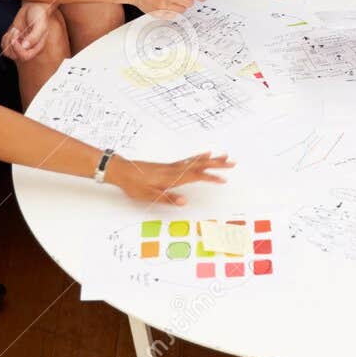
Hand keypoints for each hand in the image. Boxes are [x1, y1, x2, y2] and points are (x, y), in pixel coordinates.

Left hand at [1, 1, 54, 62]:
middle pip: (15, 56)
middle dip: (11, 44)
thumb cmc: (39, 15)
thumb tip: (25, 46)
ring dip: (7, 41)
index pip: (25, 56)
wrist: (34, 7)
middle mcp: (29, 48)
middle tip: (16, 30)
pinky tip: (11, 31)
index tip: (15, 39)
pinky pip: (4, 47)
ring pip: (8, 53)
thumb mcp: (40, 24)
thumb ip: (34, 36)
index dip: (17, 50)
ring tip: (15, 29)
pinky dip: (4, 40)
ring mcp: (20, 45)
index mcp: (37, 47)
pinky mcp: (13, 41)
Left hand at [107, 152, 234, 206]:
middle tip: (233, 162)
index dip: (211, 177)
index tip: (224, 179)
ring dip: (212, 159)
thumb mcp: (149, 196)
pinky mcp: (169, 166)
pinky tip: (204, 154)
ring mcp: (173, 166)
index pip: (196, 176)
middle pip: (200, 165)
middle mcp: (175, 169)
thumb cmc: (134, 185)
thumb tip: (185, 202)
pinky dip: (199, 157)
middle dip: (217, 164)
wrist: (122, 171)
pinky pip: (189, 160)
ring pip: (196, 161)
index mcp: (172, 177)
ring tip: (224, 156)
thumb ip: (168, 198)